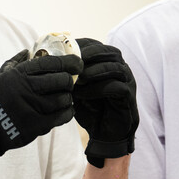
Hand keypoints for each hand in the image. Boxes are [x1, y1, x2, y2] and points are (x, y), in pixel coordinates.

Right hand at [0, 49, 81, 168]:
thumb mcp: (0, 76)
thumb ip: (15, 62)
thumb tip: (28, 50)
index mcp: (20, 74)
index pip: (51, 63)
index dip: (68, 62)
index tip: (77, 63)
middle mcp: (28, 88)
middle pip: (62, 80)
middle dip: (70, 80)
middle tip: (69, 83)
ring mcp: (34, 107)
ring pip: (64, 98)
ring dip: (68, 97)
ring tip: (64, 97)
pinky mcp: (39, 124)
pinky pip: (63, 116)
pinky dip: (68, 112)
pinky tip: (65, 109)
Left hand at [73, 38, 138, 166]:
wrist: (105, 133)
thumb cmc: (91, 108)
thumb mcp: (77, 89)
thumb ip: (69, 76)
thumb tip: (50, 63)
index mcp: (109, 63)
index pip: (99, 46)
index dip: (84, 45)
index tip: (66, 49)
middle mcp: (121, 69)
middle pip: (111, 52)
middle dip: (92, 54)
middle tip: (74, 60)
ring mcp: (128, 82)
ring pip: (115, 68)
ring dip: (94, 71)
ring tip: (77, 78)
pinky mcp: (129, 97)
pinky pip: (117, 87)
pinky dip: (98, 88)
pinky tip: (82, 93)